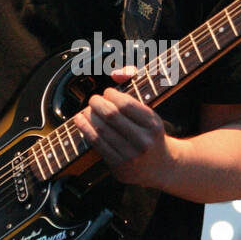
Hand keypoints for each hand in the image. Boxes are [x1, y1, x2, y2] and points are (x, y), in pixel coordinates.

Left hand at [73, 67, 175, 188]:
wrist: (160, 166)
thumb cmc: (150, 133)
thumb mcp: (149, 110)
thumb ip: (134, 84)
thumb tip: (115, 73)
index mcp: (153, 124)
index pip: (125, 104)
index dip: (110, 95)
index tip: (107, 93)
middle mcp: (143, 140)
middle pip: (110, 115)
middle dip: (96, 103)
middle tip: (93, 100)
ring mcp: (131, 155)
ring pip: (101, 129)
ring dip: (88, 116)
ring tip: (86, 110)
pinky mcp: (119, 166)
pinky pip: (96, 143)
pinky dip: (85, 129)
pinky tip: (80, 120)